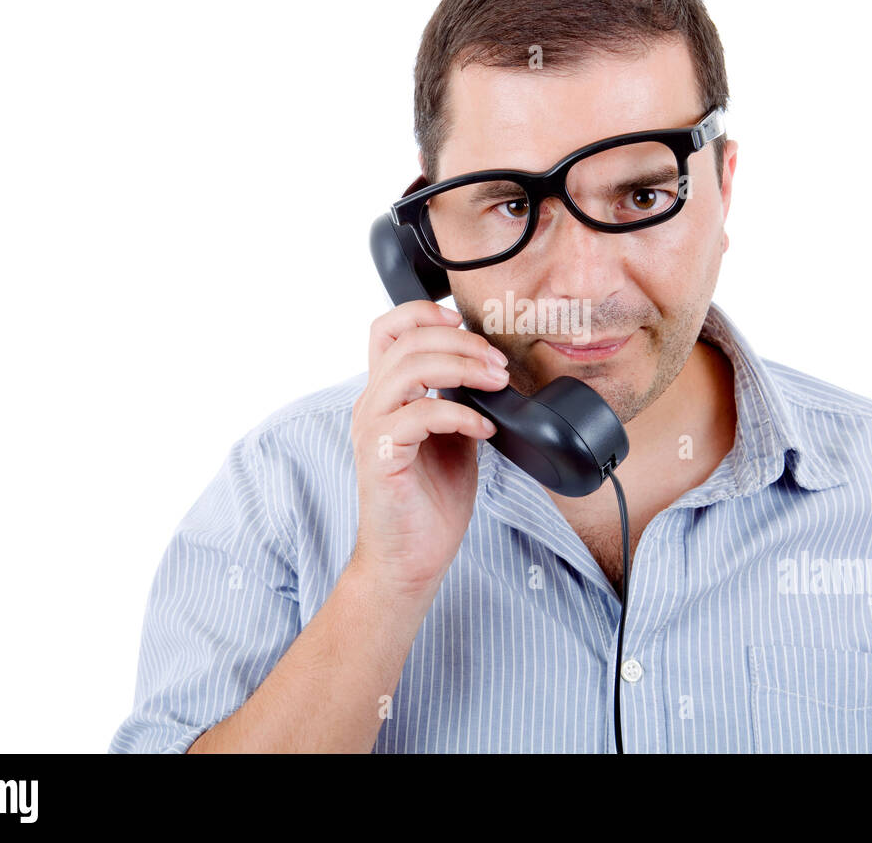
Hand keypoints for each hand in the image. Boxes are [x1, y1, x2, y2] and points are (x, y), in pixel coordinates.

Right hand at [350, 300, 509, 596]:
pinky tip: (485, 428)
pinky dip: (461, 414)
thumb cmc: (430, 501)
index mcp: (386, 395)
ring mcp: (373, 429)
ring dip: (463, 368)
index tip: (464, 323)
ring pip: (410, 368)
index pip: (387, 329)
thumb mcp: (454, 437)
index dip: (423, 312)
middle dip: (463, 343)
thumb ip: (460, 400)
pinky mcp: (381, 455)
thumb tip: (490, 373)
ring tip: (496, 385)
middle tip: (499, 364)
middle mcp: (372, 405)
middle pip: (408, 341)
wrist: (412, 558)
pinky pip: (420, 415)